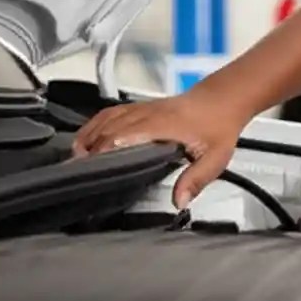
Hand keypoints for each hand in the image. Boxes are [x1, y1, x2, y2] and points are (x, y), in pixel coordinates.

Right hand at [72, 92, 243, 209]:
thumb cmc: (219, 126)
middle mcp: (148, 114)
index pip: (122, 136)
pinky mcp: (143, 107)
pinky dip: (96, 124)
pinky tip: (89, 136)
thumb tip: (179, 201)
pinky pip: (112, 112)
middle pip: (107, 128)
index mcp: (162, 126)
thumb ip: (196, 179)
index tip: (90, 168)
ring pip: (106, 118)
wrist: (225, 99)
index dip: (103, 151)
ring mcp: (143, 108)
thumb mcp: (215, 157)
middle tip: (77, 171)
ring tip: (76, 157)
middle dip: (89, 148)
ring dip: (89, 135)